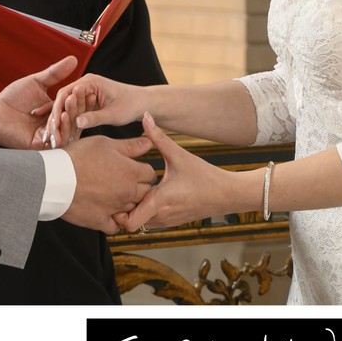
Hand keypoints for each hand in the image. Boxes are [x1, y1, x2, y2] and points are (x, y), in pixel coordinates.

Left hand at [0, 56, 78, 149]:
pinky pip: (55, 140)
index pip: (71, 106)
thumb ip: (55, 73)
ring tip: (70, 105)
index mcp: (55, 111)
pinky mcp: (40, 144)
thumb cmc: (12, 97)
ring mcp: (48, 135)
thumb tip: (73, 59)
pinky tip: (62, 118)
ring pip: (66, 130)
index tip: (86, 88)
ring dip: (70, 118)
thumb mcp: (36, 82)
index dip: (78, 98)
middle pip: (71, 118)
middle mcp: (54, 124)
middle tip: (80, 95)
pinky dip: (61, 130)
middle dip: (76, 107)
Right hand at [40, 74, 146, 147]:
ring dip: (58, 120)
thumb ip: (95, 117)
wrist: (142, 103)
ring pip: (65, 106)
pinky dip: (66, 121)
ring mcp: (84, 92)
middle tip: (47, 133)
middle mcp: (85, 84)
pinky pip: (72, 111)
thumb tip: (78, 122)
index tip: (52, 124)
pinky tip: (58, 133)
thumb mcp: (114, 114)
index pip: (66, 93)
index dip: (57, 109)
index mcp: (90, 81)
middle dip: (54, 116)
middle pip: (63, 99)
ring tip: (49, 136)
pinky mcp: (86, 102)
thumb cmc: (131, 105)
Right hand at [61, 133, 156, 233]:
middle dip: (138, 186)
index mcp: (131, 172)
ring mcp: (115, 209)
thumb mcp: (105, 143)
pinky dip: (114, 220)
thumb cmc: (79, 157)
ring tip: (114, 194)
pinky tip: (107, 211)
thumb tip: (149, 143)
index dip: (142, 169)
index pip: (150, 173)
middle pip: (145, 193)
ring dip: (127, 203)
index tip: (132, 168)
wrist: (55, 178)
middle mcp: (128, 193)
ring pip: (132, 210)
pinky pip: (116, 226)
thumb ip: (130, 145)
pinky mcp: (101, 221)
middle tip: (124, 181)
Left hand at [119, 114, 229, 231]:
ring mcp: (167, 221)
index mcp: (160, 200)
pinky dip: (145, 212)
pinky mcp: (172, 222)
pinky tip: (146, 195)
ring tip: (131, 190)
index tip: (114, 192)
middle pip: (129, 224)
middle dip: (122, 209)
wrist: (226, 194)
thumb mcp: (179, 155)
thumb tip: (146, 116)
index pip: (129, 223)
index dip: (117, 211)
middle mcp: (161, 216)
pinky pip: (151, 222)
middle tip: (118, 190)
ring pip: (140, 224)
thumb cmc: (204, 176)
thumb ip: (158, 137)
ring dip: (134, 211)